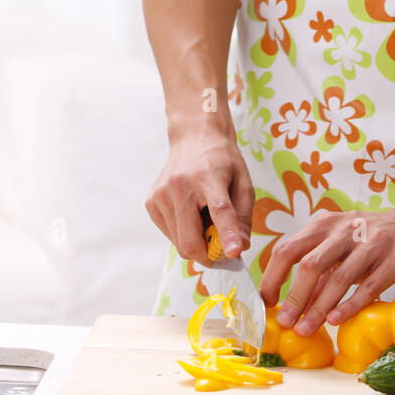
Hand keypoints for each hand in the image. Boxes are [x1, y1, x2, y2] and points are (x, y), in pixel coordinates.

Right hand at [145, 123, 253, 268]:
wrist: (193, 138)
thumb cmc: (221, 161)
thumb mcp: (243, 182)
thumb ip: (243, 216)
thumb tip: (240, 247)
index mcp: (208, 176)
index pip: (219, 210)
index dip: (227, 235)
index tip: (234, 254)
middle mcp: (180, 185)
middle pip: (190, 240)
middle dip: (208, 256)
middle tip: (222, 250)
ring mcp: (161, 194)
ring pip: (179, 243)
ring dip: (196, 243)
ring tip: (205, 220)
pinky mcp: (151, 202)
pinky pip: (170, 235)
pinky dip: (183, 234)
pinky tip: (191, 215)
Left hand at [258, 205, 394, 335]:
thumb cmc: (377, 237)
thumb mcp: (344, 243)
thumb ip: (322, 265)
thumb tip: (295, 300)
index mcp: (326, 224)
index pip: (288, 248)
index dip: (273, 276)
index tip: (266, 302)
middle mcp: (345, 230)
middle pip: (310, 263)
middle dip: (294, 296)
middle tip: (285, 323)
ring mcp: (372, 243)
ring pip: (338, 278)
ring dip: (318, 307)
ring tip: (305, 329)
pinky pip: (369, 285)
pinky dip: (350, 305)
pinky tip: (336, 321)